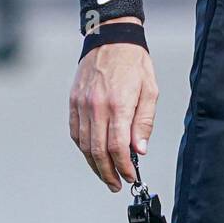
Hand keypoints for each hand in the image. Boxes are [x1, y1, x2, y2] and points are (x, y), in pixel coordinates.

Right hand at [69, 28, 158, 191]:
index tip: (130, 177)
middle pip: (98, 151)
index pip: (118, 147)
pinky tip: (93, 155)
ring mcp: (81, 105)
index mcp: (118, 104)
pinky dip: (83, 148)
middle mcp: (96, 107)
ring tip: (106, 175)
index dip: (123, 167)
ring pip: (84, 145)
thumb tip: (139, 151)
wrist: (111, 38)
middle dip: (108, 173)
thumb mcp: (150, 89)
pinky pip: (75, 133)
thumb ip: (143, 122)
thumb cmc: (135, 63)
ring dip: (94, 165)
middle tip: (116, 184)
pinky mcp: (73, 102)